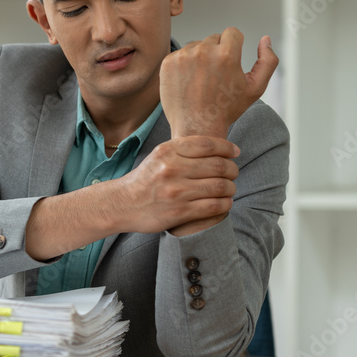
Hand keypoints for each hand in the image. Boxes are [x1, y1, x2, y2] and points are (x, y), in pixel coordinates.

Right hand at [110, 136, 239, 234]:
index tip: (234, 152)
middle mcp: (172, 169)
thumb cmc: (145, 179)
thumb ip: (183, 150)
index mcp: (167, 151)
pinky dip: (226, 204)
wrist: (122, 204)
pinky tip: (224, 202)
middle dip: (232, 169)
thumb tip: (217, 147)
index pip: (207, 144)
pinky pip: (214, 206)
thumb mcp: (159, 156)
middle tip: (233, 173)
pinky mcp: (179, 212)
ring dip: (231, 188)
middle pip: (218, 166)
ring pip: (220, 187)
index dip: (227, 147)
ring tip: (229, 188)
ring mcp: (176, 192)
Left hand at [160, 29, 278, 138]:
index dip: (234, 47)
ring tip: (202, 81)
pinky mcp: (168, 62)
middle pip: (213, 39)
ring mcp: (183, 56)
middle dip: (217, 53)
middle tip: (215, 76)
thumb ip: (268, 61)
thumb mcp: (256, 88)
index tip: (229, 62)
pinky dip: (184, 65)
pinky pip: (180, 54)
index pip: (232, 33)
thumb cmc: (226, 109)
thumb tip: (265, 39)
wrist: (197, 127)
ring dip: (200, 58)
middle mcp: (203, 51)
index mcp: (226, 54)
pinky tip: (188, 82)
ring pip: (196, 46)